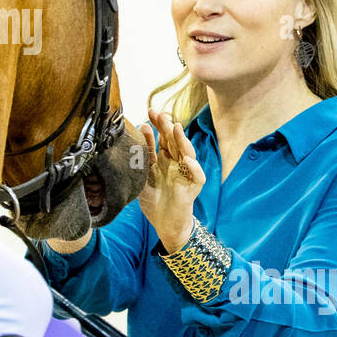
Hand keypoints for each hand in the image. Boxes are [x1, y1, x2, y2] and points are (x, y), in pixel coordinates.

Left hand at [137, 107, 204, 252]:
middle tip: (159, 114)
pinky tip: (187, 160)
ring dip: (182, 141)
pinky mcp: (192, 189)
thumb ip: (143, 156)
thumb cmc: (154, 200)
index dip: (157, 125)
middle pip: (174, 142)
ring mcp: (185, 175)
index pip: (162, 138)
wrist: (164, 225)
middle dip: (167, 127)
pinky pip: (197, 177)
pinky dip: (194, 168)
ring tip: (175, 128)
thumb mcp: (143, 176)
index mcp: (164, 160)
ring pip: (187, 154)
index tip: (149, 111)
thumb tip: (139, 130)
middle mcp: (176, 164)